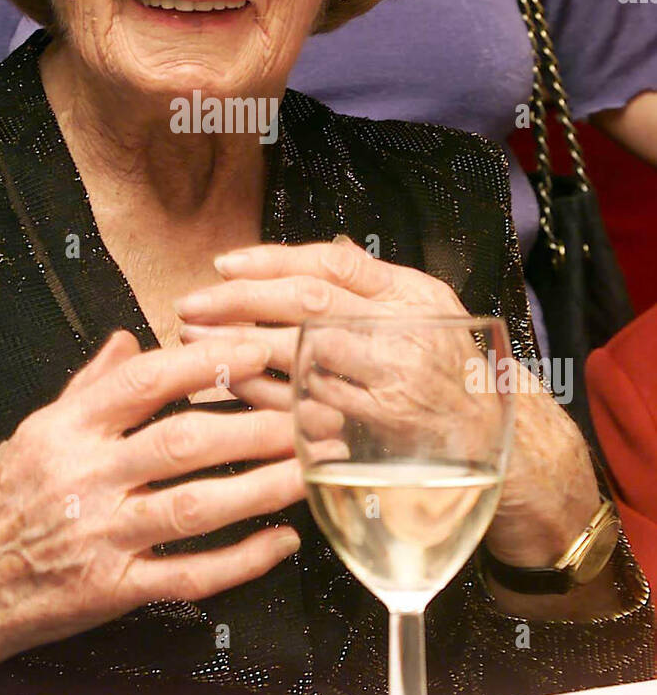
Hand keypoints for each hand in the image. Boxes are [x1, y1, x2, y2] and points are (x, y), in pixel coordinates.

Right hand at [0, 331, 304, 694]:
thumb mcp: (32, 432)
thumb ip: (88, 386)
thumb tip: (129, 340)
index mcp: (65, 429)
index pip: (146, 380)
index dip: (208, 360)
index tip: (259, 347)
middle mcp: (83, 477)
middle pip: (184, 441)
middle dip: (255, 425)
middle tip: (308, 414)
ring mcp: (98, 538)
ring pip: (194, 508)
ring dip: (260, 488)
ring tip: (308, 469)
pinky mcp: (109, 592)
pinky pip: (187, 576)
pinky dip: (240, 561)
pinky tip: (280, 542)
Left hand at [176, 238, 600, 568]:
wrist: (505, 444)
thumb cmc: (455, 373)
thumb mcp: (429, 313)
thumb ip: (376, 285)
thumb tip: (325, 250)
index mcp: (412, 294)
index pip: (332, 265)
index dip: (272, 261)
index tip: (222, 264)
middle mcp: (404, 331)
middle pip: (308, 304)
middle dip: (241, 302)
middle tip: (191, 305)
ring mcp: (393, 381)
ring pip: (300, 357)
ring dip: (240, 349)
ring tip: (196, 343)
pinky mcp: (379, 428)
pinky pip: (308, 407)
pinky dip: (264, 396)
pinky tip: (230, 388)